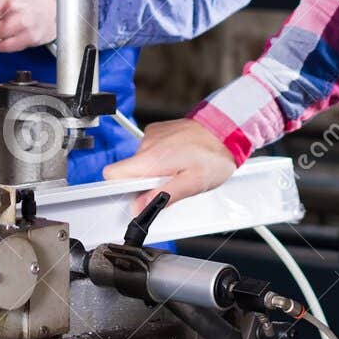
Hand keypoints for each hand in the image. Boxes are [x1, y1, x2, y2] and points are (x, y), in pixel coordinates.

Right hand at [102, 117, 235, 213]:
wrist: (225, 130)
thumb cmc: (213, 156)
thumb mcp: (192, 184)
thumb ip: (163, 196)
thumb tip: (140, 208)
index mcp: (151, 158)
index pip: (112, 175)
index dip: (120, 190)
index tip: (136, 198)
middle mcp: (147, 144)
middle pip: (128, 172)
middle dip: (144, 184)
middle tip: (169, 186)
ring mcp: (152, 135)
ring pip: (141, 163)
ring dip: (155, 172)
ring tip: (179, 171)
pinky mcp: (158, 131)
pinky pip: (150, 152)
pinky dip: (161, 159)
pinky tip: (179, 160)